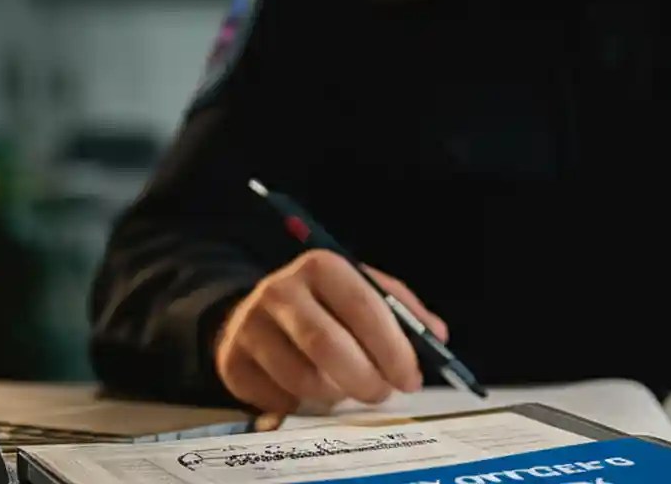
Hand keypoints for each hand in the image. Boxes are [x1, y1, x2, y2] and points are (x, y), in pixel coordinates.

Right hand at [214, 250, 447, 412]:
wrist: (257, 310)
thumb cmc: (325, 304)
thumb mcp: (363, 291)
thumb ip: (403, 312)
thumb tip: (438, 338)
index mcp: (322, 265)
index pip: (363, 307)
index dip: (392, 347)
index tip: (411, 377)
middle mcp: (281, 290)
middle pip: (328, 345)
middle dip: (366, 379)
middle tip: (383, 394)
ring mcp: (250, 326)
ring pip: (303, 379)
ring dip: (336, 395)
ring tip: (346, 388)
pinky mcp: (231, 361)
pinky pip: (278, 400)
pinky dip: (303, 405)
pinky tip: (310, 391)